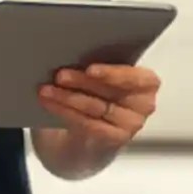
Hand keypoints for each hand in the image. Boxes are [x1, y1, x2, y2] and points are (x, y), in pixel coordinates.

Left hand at [38, 64, 160, 147]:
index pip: (137, 77)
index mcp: (146, 81)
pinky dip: (65, 112)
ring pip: (96, 107)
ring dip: (67, 97)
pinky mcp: (114, 140)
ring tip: (46, 90)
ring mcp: (131, 124)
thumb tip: (70, 53)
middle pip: (111, 91)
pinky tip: (49, 103)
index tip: (90, 69)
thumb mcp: (99, 77)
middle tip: (59, 75)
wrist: (88, 134)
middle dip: (82, 82)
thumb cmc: (96, 93)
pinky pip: (88, 124)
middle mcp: (143, 104)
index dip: (113, 74)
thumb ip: (95, 66)